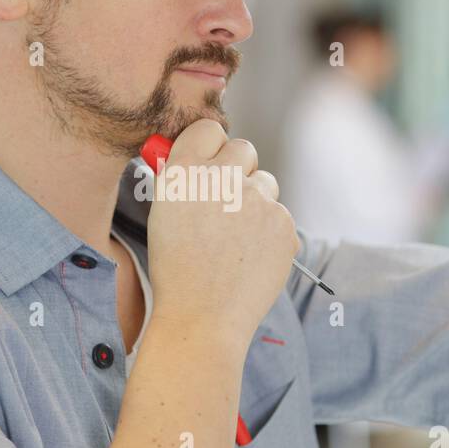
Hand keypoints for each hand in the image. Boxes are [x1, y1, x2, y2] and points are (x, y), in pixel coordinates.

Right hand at [145, 119, 297, 341]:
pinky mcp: (284, 223)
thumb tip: (202, 160)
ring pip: (266, 183)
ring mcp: (257, 199)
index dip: (210, 147)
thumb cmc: (177, 270)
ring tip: (236, 240)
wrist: (202, 318)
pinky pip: (280, 214)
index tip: (209, 162)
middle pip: (243, 149)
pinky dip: (269, 231)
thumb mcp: (164, 215)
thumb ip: (184, 180)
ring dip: (255, 201)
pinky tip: (251, 256)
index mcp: (184, 172)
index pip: (208, 129)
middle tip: (226, 201)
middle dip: (238, 169)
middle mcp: (222, 178)